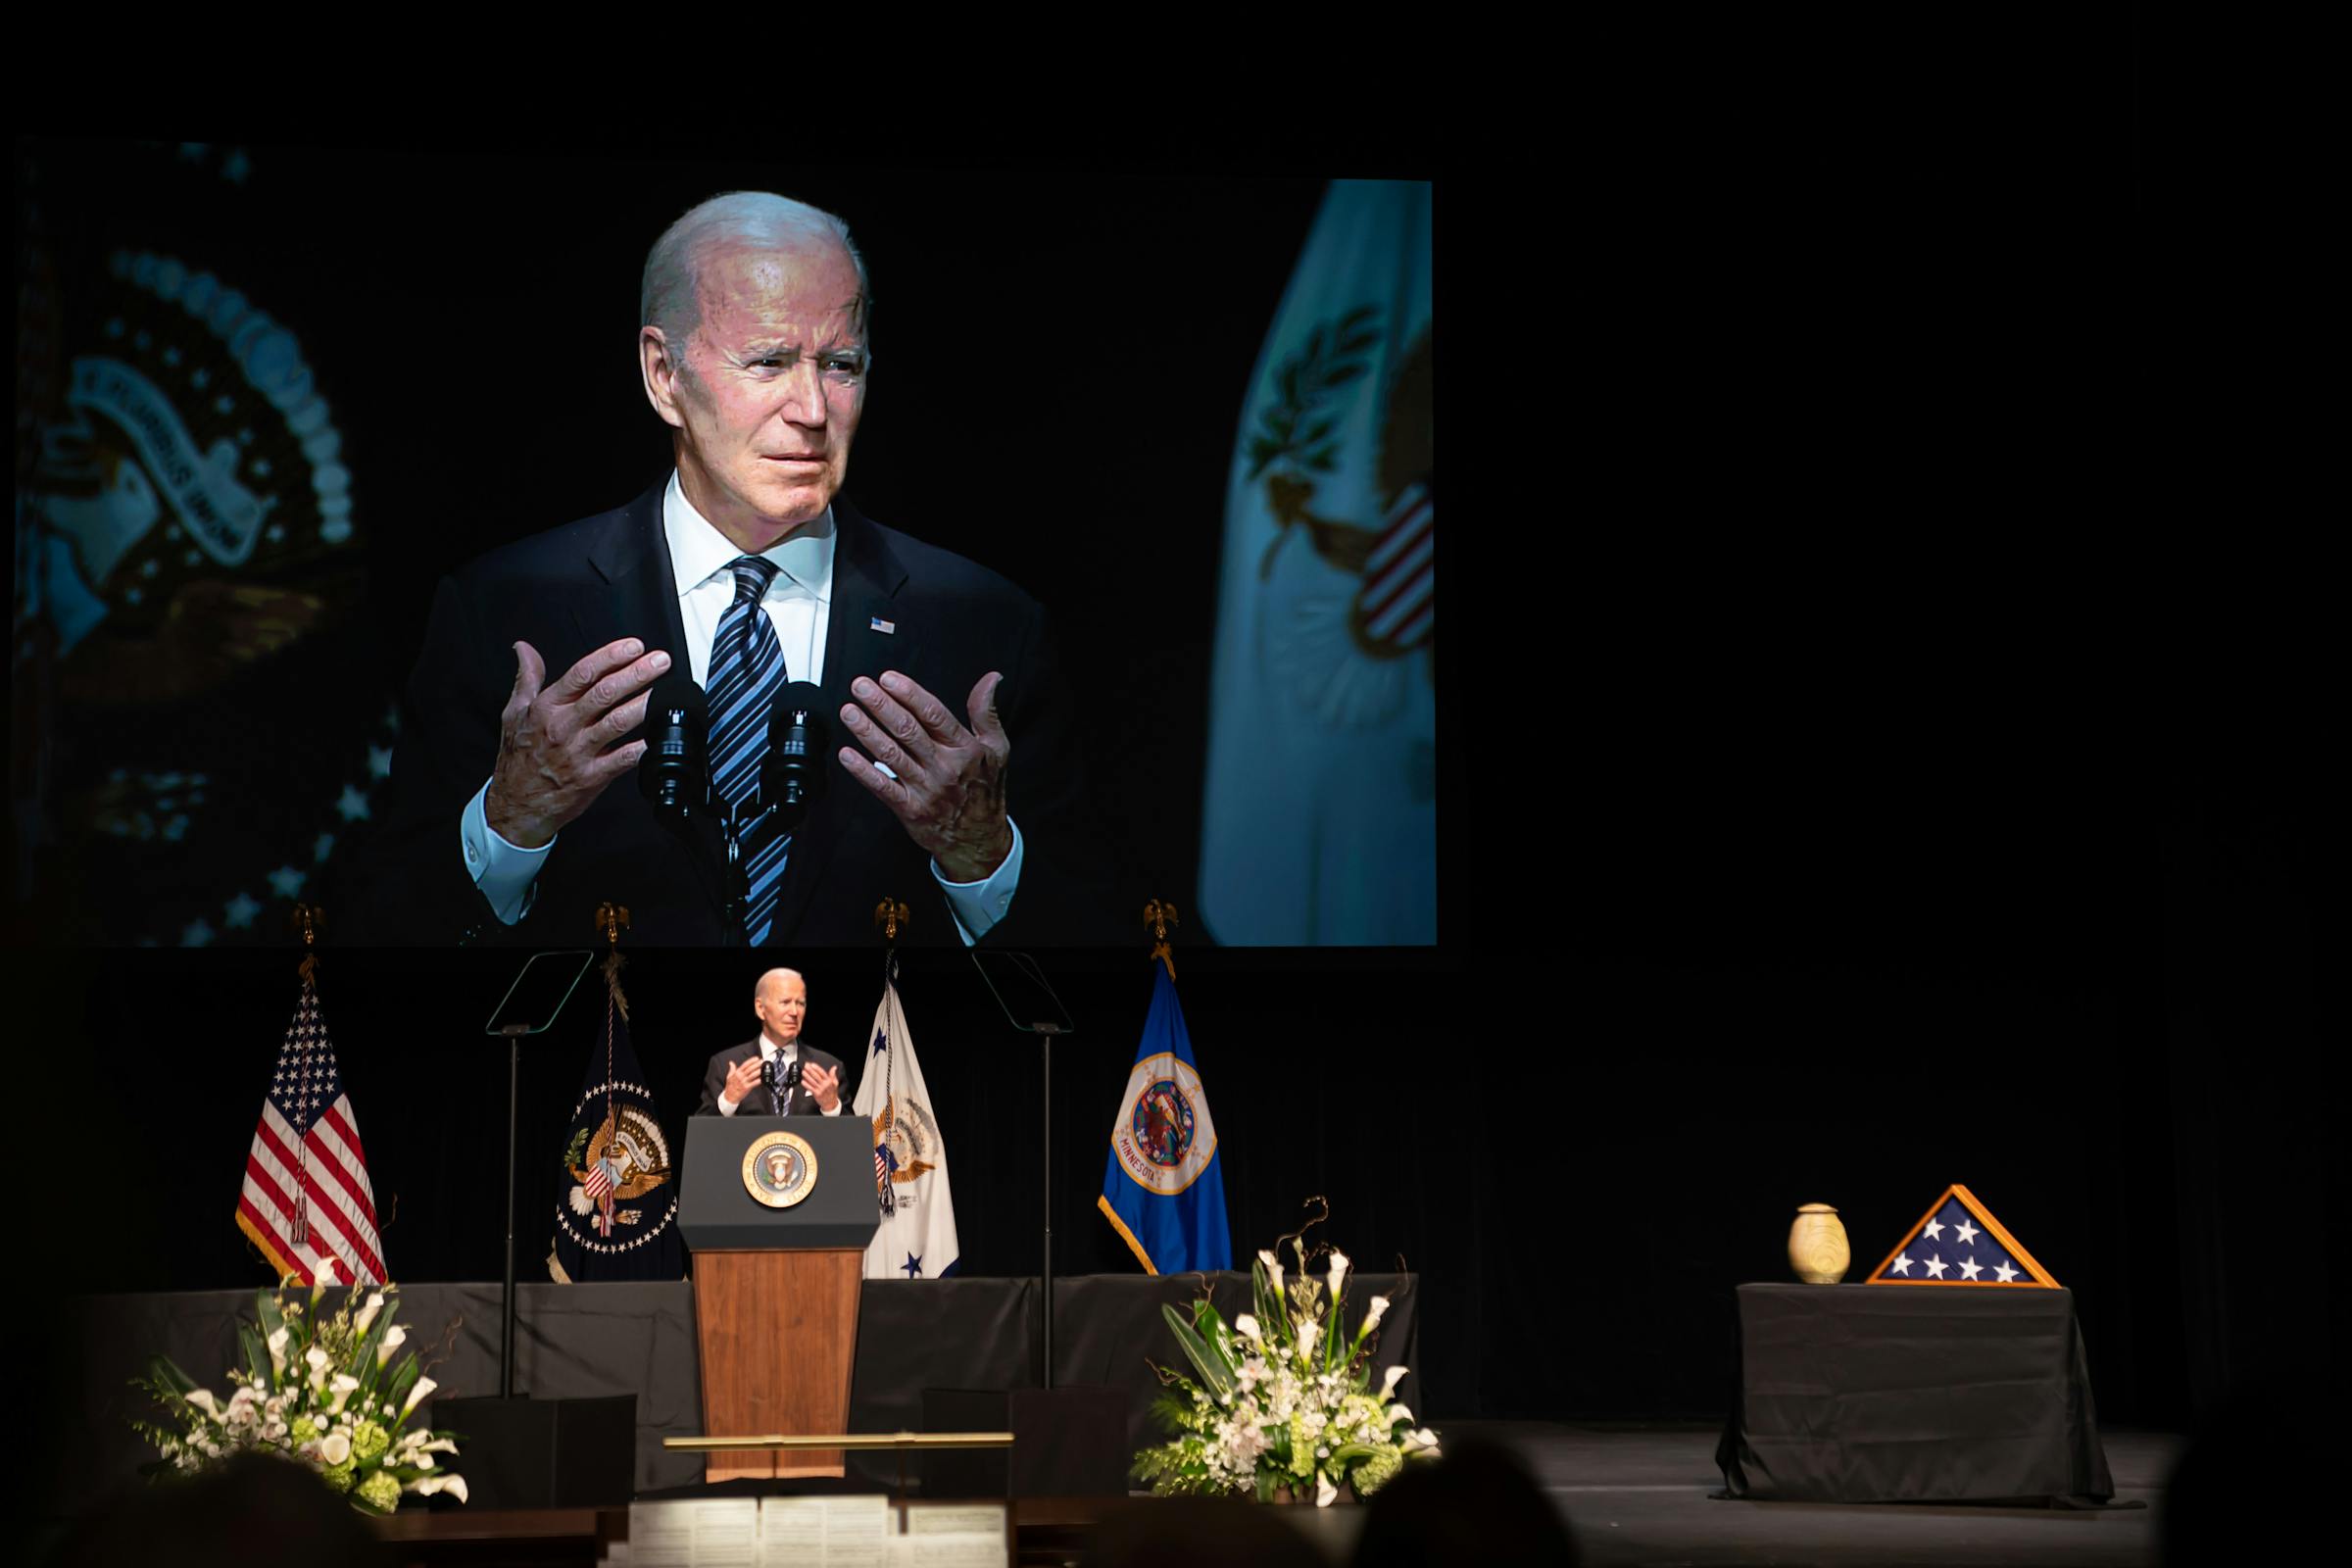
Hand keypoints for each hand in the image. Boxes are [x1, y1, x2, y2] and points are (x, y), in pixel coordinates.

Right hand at [484, 638, 670, 847]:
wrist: (516, 805)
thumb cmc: (518, 758)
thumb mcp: (513, 713)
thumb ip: (526, 678)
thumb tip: (524, 649)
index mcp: (547, 708)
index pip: (582, 674)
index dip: (611, 657)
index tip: (634, 646)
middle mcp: (564, 727)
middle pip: (604, 693)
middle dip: (636, 674)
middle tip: (660, 660)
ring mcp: (579, 752)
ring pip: (616, 722)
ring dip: (643, 704)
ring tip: (665, 691)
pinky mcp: (592, 777)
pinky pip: (622, 760)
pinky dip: (641, 748)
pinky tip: (658, 737)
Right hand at [721, 1053, 763, 1108]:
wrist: (729, 1097)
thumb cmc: (730, 1087)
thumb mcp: (729, 1076)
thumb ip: (732, 1069)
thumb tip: (731, 1063)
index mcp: (737, 1073)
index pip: (745, 1065)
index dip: (751, 1061)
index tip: (756, 1058)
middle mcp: (740, 1077)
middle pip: (749, 1069)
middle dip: (756, 1065)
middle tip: (761, 1062)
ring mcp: (744, 1082)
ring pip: (752, 1075)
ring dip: (758, 1071)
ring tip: (762, 1068)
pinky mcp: (746, 1088)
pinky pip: (754, 1083)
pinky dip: (758, 1081)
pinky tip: (762, 1078)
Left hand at [802, 1061, 840, 1111]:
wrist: (830, 1103)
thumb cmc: (832, 1093)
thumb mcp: (835, 1083)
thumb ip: (833, 1075)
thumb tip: (834, 1068)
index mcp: (829, 1081)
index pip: (822, 1073)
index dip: (817, 1068)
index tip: (812, 1064)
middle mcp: (824, 1085)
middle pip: (816, 1076)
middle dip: (810, 1070)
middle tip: (806, 1066)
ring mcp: (820, 1089)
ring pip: (812, 1081)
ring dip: (807, 1076)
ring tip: (803, 1072)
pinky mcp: (816, 1094)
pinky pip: (810, 1088)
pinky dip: (806, 1084)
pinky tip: (803, 1081)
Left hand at [838, 670, 1011, 882]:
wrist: (979, 839)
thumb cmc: (985, 790)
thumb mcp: (997, 748)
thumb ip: (987, 712)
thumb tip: (991, 679)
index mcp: (965, 749)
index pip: (934, 715)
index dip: (910, 694)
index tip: (889, 678)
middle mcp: (944, 767)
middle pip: (909, 731)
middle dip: (882, 705)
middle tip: (861, 687)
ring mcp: (926, 789)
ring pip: (892, 755)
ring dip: (867, 732)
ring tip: (849, 712)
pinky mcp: (910, 809)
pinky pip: (883, 788)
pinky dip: (863, 772)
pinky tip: (847, 756)